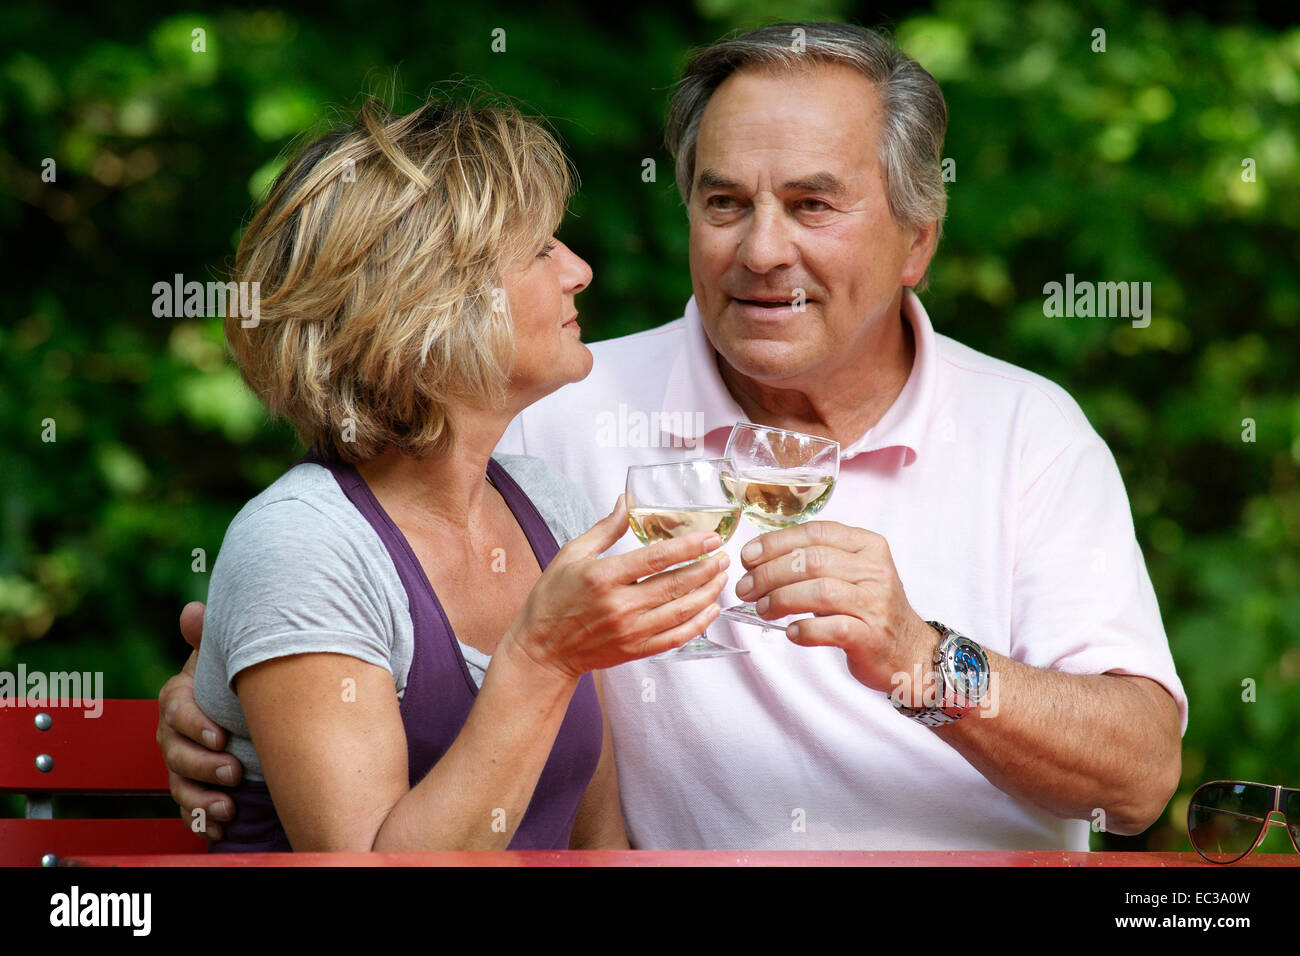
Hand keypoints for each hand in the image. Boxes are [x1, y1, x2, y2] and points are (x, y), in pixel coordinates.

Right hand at [156, 601, 244, 839]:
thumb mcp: (229, 658)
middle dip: (203, 766)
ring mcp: (181, 764)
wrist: (256, 710)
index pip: (176, 712)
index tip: (222, 737)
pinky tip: (221, 829)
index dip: (195, 726)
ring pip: (179, 786)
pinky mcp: (194, 790)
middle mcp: (174, 734)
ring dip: (201, 799)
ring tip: (229, 807)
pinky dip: (202, 821)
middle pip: (174, 754)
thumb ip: (210, 639)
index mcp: (180, 699)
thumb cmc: (238, 680)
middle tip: (235, 773)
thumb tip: (192, 612)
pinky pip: (187, 811)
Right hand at [503, 494, 729, 680]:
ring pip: (681, 611)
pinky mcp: (635, 650)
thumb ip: (605, 529)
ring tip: (722, 578)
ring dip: (707, 593)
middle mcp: (620, 605)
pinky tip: (711, 610)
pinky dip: (697, 624)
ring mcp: (629, 631)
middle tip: (724, 556)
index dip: (689, 547)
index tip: (711, 537)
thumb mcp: (571, 554)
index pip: (656, 558)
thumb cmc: (553, 599)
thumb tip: (627, 500)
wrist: (542, 650)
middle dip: (706, 569)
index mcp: (603, 577)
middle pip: (675, 585)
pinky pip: (675, 638)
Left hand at [733, 521, 936, 694]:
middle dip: (769, 574)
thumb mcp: (850, 572)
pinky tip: (791, 632)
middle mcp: (874, 570)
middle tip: (746, 589)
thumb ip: (816, 559)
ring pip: (819, 592)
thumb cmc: (869, 609)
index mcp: (867, 545)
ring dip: (781, 600)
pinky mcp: (872, 636)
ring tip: (762, 609)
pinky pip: (831, 628)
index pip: (816, 533)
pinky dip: (805, 629)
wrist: (910, 651)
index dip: (776, 542)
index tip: (748, 556)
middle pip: (812, 561)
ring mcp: (875, 603)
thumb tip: (759, 557)